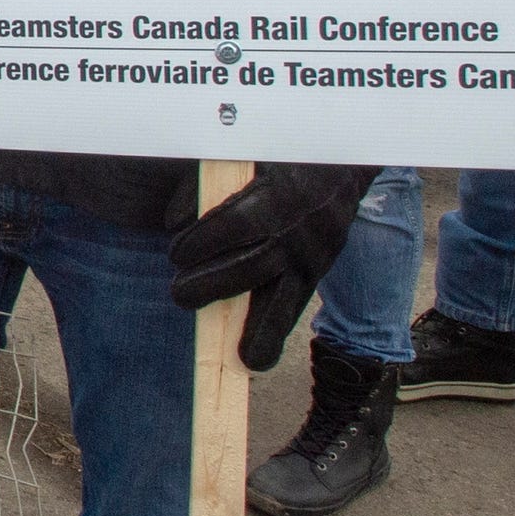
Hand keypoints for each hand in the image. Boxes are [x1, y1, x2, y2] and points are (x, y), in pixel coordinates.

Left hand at [167, 163, 377, 370]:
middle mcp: (302, 227)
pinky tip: (253, 359)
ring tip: (230, 350)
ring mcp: (314, 253)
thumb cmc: (276, 157)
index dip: (204, 240)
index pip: (239, 222)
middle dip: (212, 284)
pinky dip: (273, 334)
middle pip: (255, 265)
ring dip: (250, 326)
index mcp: (282, 192)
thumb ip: (208, 183)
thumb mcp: (244, 156)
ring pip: (283, 297)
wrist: (341, 164)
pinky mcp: (319, 270)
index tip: (176, 252)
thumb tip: (174, 220)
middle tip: (179, 294)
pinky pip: (295, 307)